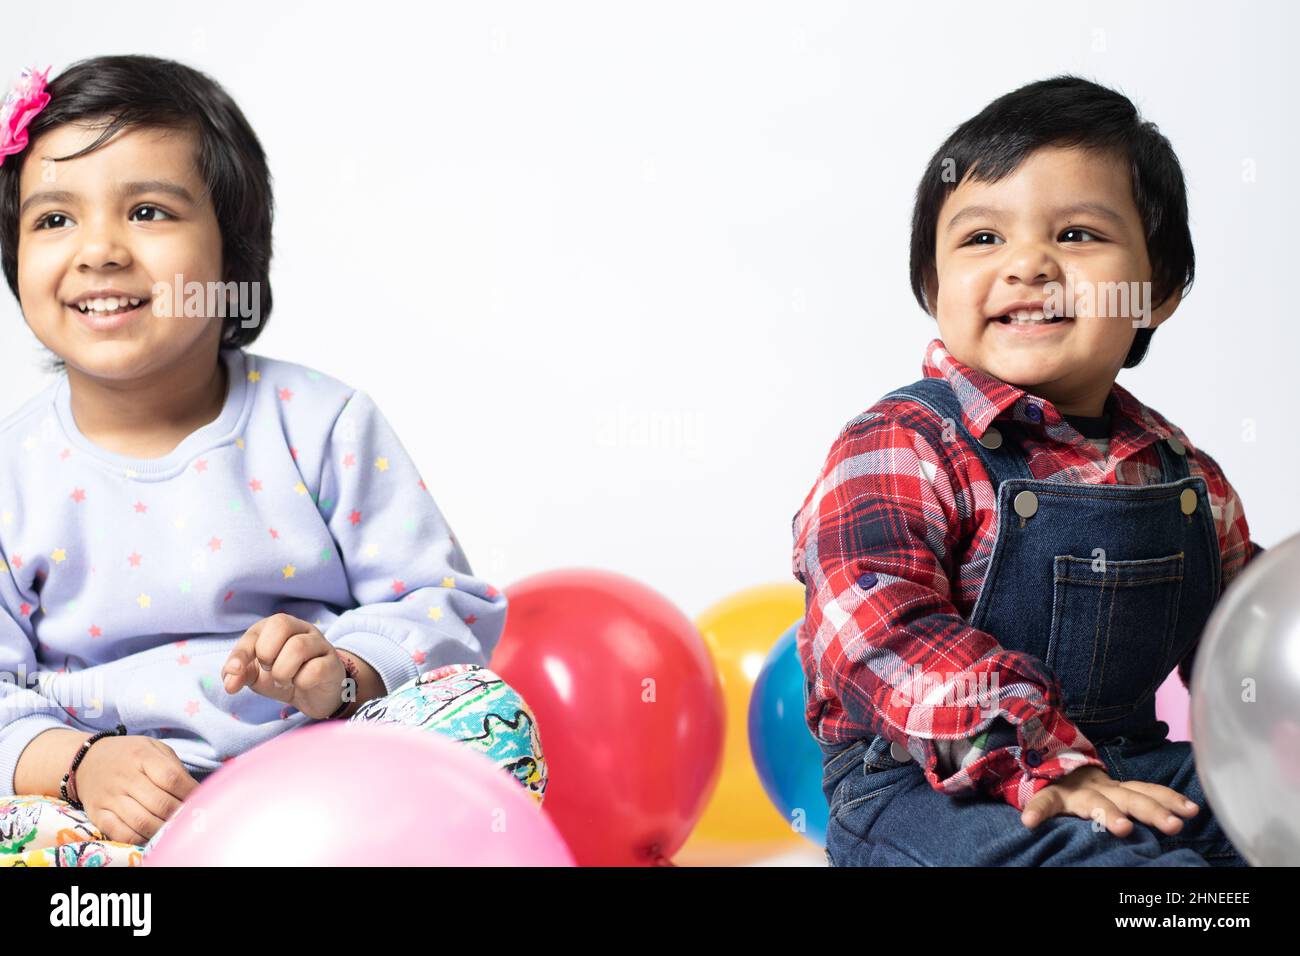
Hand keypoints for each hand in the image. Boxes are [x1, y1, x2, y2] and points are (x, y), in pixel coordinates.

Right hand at [74, 735, 198, 844]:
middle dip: (179, 814)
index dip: (190, 792)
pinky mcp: (97, 814)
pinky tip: (151, 835)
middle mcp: (125, 778)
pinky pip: (121, 833)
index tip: (201, 800)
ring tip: (173, 828)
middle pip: (160, 803)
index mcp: (142, 756)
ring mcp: (109, 798)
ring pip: (142, 822)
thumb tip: (194, 791)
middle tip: (189, 818)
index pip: (172, 778)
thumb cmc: (129, 754)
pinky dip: (140, 838)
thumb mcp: (153, 748)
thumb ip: (174, 766)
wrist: (85, 760)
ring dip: (163, 829)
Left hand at [222, 613, 350, 719]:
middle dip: (266, 653)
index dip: (242, 652)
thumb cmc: (284, 677)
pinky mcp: (332, 663)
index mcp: (278, 627)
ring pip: (298, 646)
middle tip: (268, 669)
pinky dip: (301, 681)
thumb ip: (239, 674)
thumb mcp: (256, 675)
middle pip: (281, 624)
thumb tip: (230, 683)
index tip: (234, 672)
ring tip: (284, 680)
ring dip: (282, 671)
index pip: (257, 630)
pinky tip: (302, 683)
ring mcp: (319, 644)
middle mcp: (301, 629)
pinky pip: (315, 669)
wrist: (314, 695)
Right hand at [1020, 764, 1199, 836]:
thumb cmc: (1087, 792)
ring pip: (1096, 802)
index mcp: (1119, 790)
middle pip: (1131, 797)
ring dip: (1109, 814)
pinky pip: (1044, 804)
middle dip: (1153, 810)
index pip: (1148, 791)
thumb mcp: (1112, 794)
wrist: (1048, 766)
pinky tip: (1030, 822)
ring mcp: (1076, 793)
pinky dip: (1037, 812)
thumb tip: (1183, 817)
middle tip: (1174, 825)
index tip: (1192, 811)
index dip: (1170, 799)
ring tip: (1123, 829)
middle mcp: (1102, 788)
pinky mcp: (1051, 797)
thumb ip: (1136, 801)